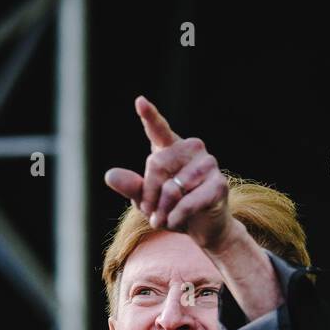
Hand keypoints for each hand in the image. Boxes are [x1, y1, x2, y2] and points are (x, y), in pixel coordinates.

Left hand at [103, 96, 233, 252]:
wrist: (202, 228)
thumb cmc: (172, 208)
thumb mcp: (146, 200)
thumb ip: (131, 187)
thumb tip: (110, 175)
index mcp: (172, 148)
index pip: (159, 130)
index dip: (150, 116)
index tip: (140, 101)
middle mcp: (193, 149)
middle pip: (157, 165)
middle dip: (149, 195)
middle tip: (150, 213)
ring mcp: (208, 164)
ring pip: (172, 188)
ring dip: (163, 210)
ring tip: (165, 219)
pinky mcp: (219, 185)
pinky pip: (187, 203)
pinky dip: (176, 217)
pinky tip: (175, 222)